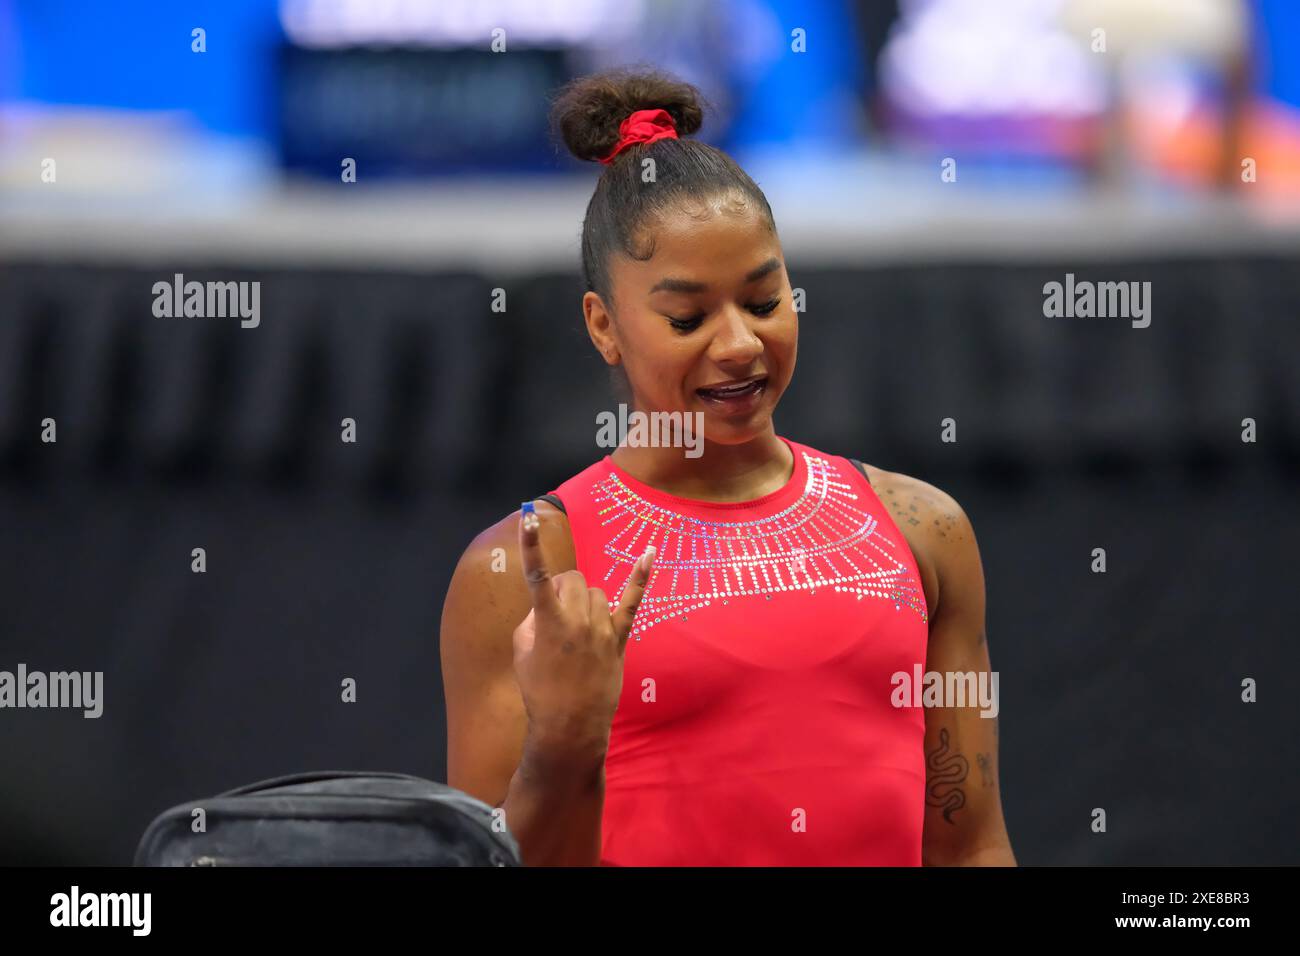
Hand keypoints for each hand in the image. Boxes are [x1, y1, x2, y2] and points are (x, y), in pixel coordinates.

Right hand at [511, 503, 654, 754]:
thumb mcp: (522, 651)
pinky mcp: (619, 638)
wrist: (570, 726)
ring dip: (585, 602)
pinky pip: (633, 600)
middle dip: (562, 590)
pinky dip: (641, 575)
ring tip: (576, 632)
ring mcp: (602, 628)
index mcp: (549, 621)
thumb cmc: (540, 690)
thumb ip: (532, 619)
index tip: (527, 517)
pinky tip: (651, 551)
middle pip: (573, 580)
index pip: (537, 575)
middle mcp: (578, 619)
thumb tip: (547, 606)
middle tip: (555, 615)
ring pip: (596, 592)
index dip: (530, 545)